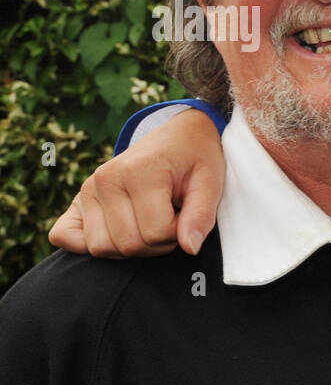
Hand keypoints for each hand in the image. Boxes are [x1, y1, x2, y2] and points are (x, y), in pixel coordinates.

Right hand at [49, 109, 224, 256]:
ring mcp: (88, 188)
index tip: (187, 217)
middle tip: (172, 223)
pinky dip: (91, 244)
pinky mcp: (78, 198)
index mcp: (140, 171)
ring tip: (151, 224)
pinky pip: (65, 237)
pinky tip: (120, 231)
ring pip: (102, 248)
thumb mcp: (210, 182)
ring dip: (131, 248)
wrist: (178, 136)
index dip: (179, 235)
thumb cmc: (196, 160)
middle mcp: (107, 179)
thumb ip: (201, 215)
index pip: (156, 233)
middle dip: (157, 245)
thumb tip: (189, 248)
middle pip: (128, 245)